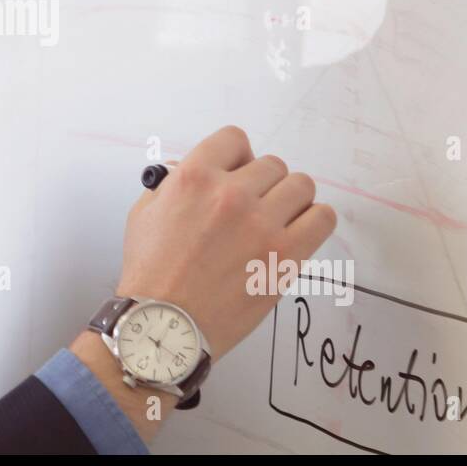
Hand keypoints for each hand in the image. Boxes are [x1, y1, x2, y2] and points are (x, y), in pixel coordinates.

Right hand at [115, 125, 335, 361]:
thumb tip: (187, 168)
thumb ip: (168, 185)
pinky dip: (314, 221)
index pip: (235, 139)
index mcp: (193, 178)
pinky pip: (322, 218)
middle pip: (272, 164)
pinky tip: (297, 233)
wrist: (166, 326)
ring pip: (301, 185)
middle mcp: (230, 194)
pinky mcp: (285, 255)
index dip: (237, 157)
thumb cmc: (151, 276)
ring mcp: (261, 224)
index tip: (236, 175)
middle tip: (252, 208)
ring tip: (277, 221)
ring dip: (291, 199)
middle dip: (263, 183)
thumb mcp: (143, 215)